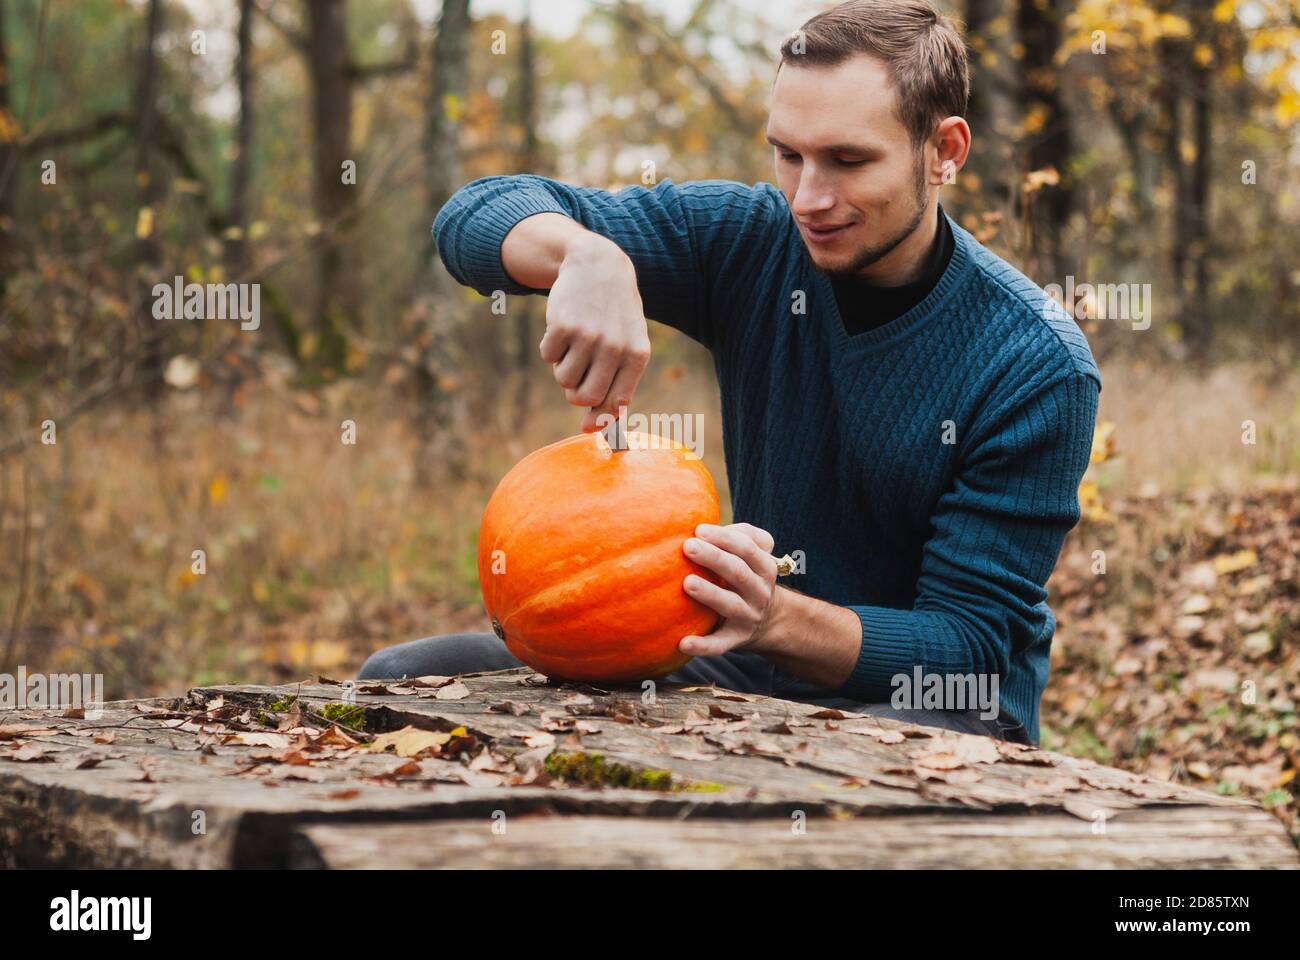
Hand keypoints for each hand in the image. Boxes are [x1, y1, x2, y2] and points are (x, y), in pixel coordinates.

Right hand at [537, 232, 651, 432]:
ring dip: (563, 368)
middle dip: (576, 393)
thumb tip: (589, 430)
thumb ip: (614, 388)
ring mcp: (588, 336)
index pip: (615, 404)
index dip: (598, 416)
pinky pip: (547, 356)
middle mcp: (615, 347)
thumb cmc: (615, 316)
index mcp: (637, 356)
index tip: (588, 421)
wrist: (599, 266)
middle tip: (580, 372)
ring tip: (575, 345)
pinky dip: (551, 348)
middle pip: (584, 398)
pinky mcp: (563, 325)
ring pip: (564, 380)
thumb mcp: (626, 347)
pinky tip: (564, 327)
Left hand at [679, 522, 781, 656]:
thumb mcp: (753, 555)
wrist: (769, 620)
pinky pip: (719, 644)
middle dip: (714, 558)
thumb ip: (739, 535)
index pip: (747, 548)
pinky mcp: (736, 639)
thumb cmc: (747, 575)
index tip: (698, 529)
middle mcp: (760, 591)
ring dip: (710, 594)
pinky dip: (702, 646)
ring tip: (687, 583)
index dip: (724, 538)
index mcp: (764, 567)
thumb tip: (704, 522)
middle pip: (739, 572)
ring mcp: (749, 616)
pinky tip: (682, 643)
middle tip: (688, 546)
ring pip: (731, 605)